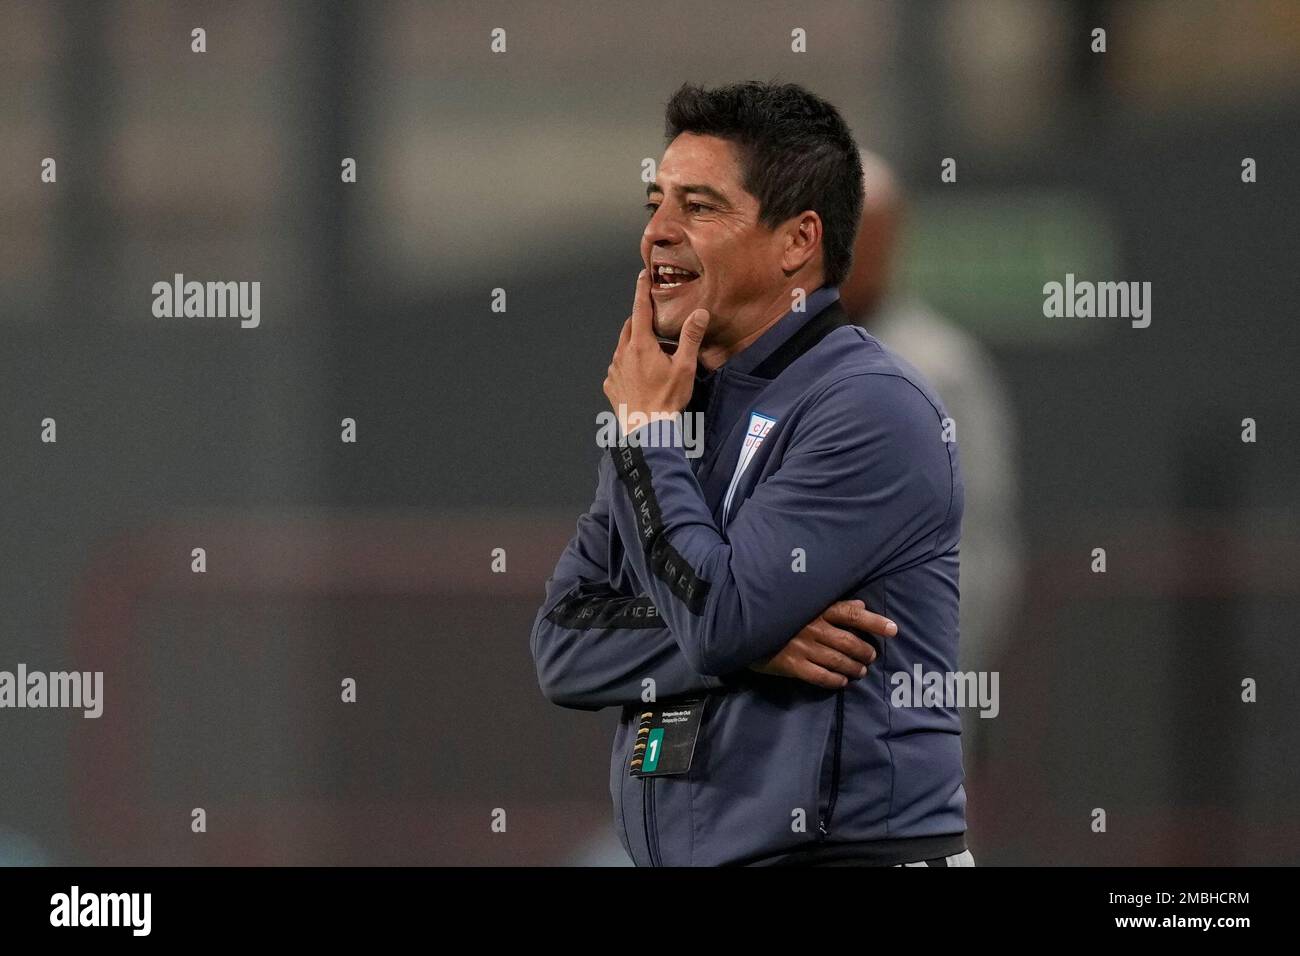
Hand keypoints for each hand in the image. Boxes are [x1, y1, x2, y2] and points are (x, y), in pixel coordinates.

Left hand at [603, 269, 710, 433]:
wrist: (646, 430)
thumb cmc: (666, 400)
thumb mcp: (684, 367)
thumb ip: (690, 338)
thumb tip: (699, 313)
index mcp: (641, 345)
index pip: (640, 309)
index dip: (642, 291)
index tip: (642, 276)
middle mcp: (623, 353)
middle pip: (630, 327)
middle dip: (641, 321)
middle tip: (656, 325)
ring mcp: (614, 370)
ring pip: (623, 347)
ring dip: (636, 345)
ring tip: (654, 356)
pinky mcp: (611, 384)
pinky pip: (618, 367)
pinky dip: (628, 365)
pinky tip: (642, 377)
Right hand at [748, 600, 896, 689]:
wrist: (744, 629)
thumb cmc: (779, 614)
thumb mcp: (804, 604)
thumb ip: (834, 605)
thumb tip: (861, 607)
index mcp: (818, 610)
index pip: (853, 615)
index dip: (875, 622)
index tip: (893, 630)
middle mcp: (814, 628)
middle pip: (850, 642)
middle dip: (865, 651)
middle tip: (871, 657)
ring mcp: (803, 647)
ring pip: (838, 661)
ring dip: (854, 668)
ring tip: (860, 671)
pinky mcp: (792, 665)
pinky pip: (821, 677)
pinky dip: (835, 680)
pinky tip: (842, 682)